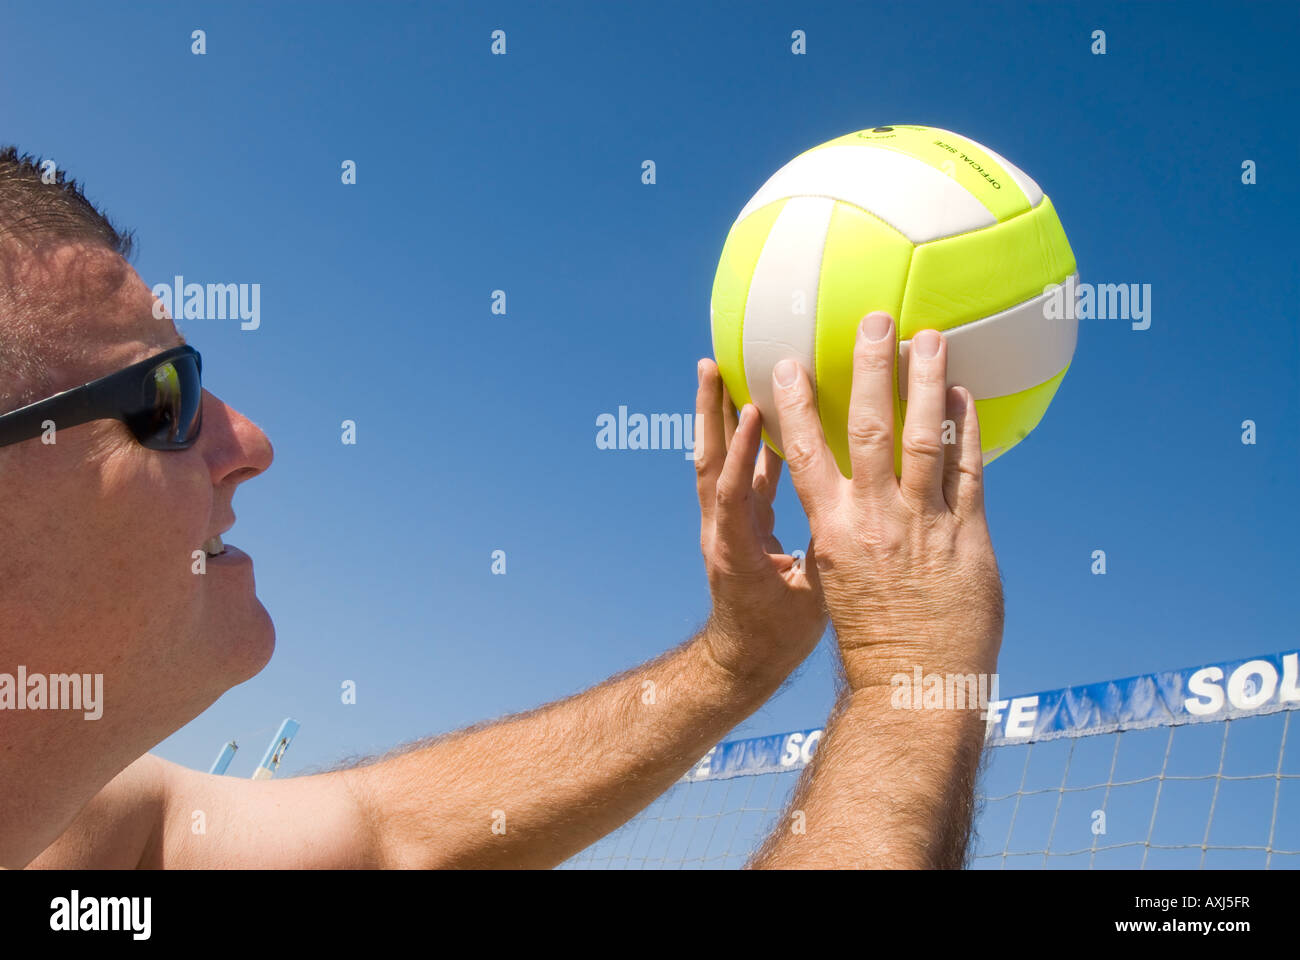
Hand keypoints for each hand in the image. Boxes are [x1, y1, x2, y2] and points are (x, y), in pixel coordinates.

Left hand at [694, 359, 827, 683]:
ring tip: (721, 371)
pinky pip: (738, 472)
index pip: (733, 493)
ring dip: (717, 416)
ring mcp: (724, 524)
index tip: (750, 412)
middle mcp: (721, 531)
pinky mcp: (736, 523)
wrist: (742, 661)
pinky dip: (744, 440)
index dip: (741, 453)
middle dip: (709, 413)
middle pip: (709, 461)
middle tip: (709, 367)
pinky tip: (760, 411)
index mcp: (735, 551)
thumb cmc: (776, 638)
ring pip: (716, 461)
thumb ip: (824, 557)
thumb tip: (856, 518)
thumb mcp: (808, 601)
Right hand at [770, 312, 1003, 689]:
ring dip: (927, 382)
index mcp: (833, 531)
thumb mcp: (836, 579)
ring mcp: (925, 527)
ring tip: (930, 337)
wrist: (914, 689)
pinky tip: (965, 395)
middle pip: (868, 429)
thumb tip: (843, 489)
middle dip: (869, 369)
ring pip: (925, 438)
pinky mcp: (969, 540)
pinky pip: (969, 472)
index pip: (807, 455)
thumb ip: (840, 528)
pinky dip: (967, 430)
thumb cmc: (871, 638)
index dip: (796, 406)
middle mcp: (876, 521)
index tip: (789, 364)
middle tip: (875, 320)